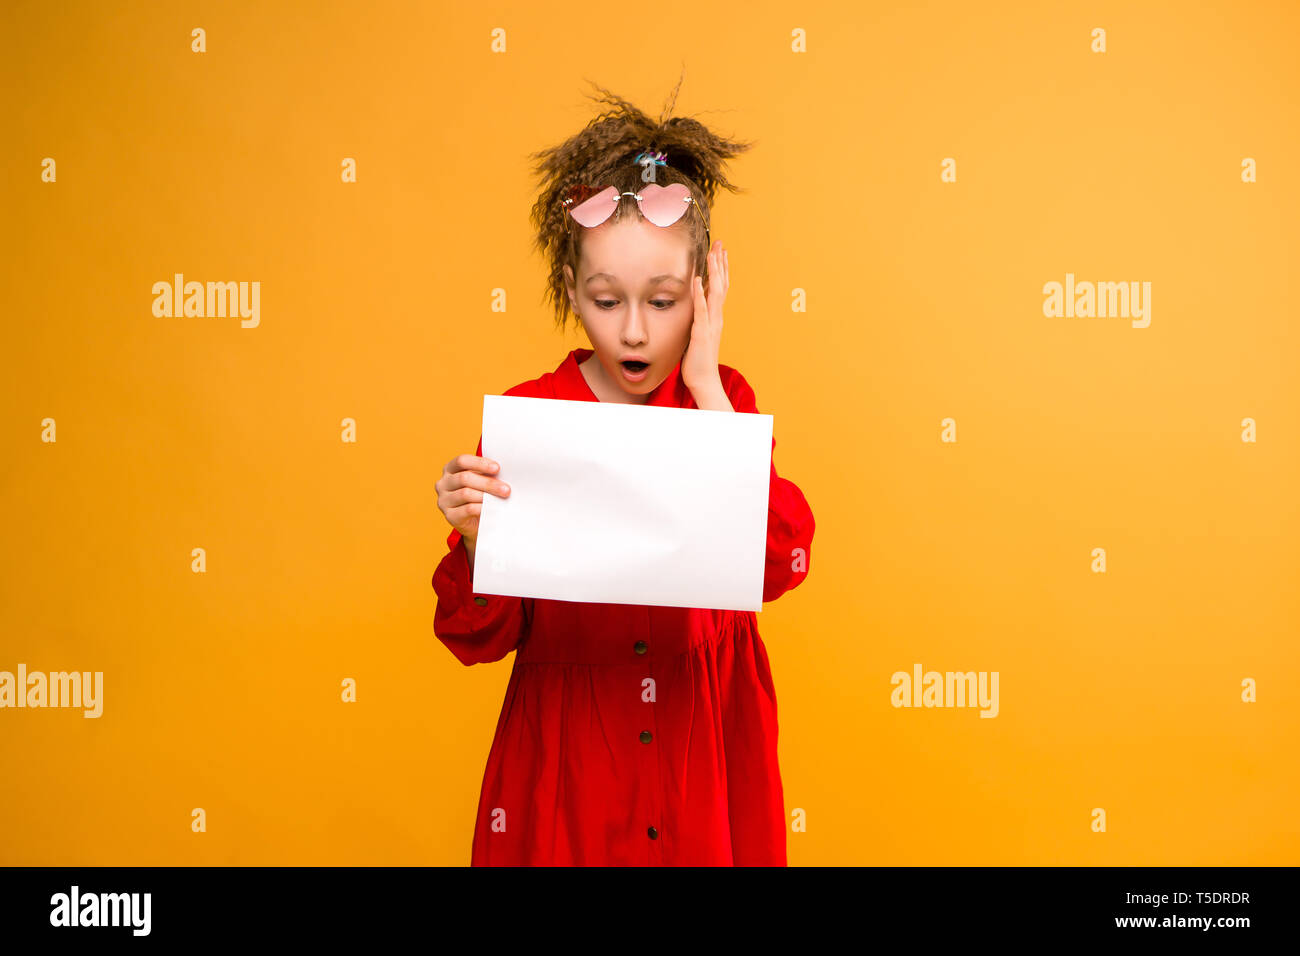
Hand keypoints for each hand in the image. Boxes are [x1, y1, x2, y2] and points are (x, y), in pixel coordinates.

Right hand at [436, 453, 510, 547]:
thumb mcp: (480, 481)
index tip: (497, 468)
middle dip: (488, 483)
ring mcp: (444, 500)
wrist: (476, 521)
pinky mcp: (450, 516)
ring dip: (487, 495)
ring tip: (502, 498)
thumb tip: (503, 472)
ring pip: (466, 494)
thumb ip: (486, 474)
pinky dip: (482, 507)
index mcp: (449, 469)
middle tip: (506, 489)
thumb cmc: (479, 495)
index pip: (461, 461)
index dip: (480, 463)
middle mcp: (443, 484)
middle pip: (464, 478)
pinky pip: (467, 509)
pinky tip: (492, 507)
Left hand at [681, 240, 727, 395]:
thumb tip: (694, 309)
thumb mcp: (698, 334)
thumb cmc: (698, 360)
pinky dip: (700, 294)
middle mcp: (716, 317)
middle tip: (720, 243)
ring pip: (715, 293)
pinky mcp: (702, 332)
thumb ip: (698, 320)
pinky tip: (698, 280)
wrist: (704, 380)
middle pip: (721, 284)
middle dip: (720, 263)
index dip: (720, 268)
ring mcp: (710, 324)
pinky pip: (701, 309)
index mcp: (714, 317)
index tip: (720, 251)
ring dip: (714, 272)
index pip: (719, 287)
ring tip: (712, 254)